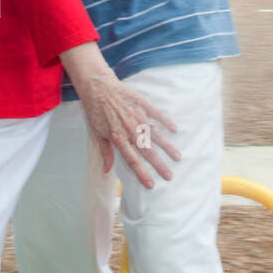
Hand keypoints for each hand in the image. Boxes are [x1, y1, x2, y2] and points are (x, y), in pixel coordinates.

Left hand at [75, 72, 181, 188]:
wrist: (97, 86)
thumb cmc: (95, 111)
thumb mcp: (96, 134)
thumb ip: (105, 152)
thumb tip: (107, 171)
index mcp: (117, 138)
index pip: (132, 160)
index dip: (142, 173)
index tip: (151, 185)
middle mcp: (130, 129)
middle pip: (147, 151)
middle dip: (159, 165)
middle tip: (169, 176)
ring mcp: (138, 116)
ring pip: (155, 134)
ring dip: (167, 146)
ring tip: (178, 157)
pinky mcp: (143, 103)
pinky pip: (157, 114)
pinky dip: (166, 121)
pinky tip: (174, 129)